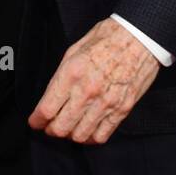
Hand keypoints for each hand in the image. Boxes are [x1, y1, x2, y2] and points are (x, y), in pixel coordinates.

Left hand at [28, 18, 159, 143]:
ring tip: (70, 127)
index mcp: (72, 73)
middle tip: (50, 126)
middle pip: (61, 127)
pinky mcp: (122, 109)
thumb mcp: (75, 49)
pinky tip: (88, 130)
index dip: (37, 120)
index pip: (47, 109)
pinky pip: (102, 135)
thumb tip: (51, 96)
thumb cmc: (107, 38)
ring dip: (71, 134)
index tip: (35, 122)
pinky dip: (91, 138)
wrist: (140, 36)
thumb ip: (62, 75)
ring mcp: (106, 102)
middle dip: (51, 130)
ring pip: (80, 135)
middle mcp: (87, 91)